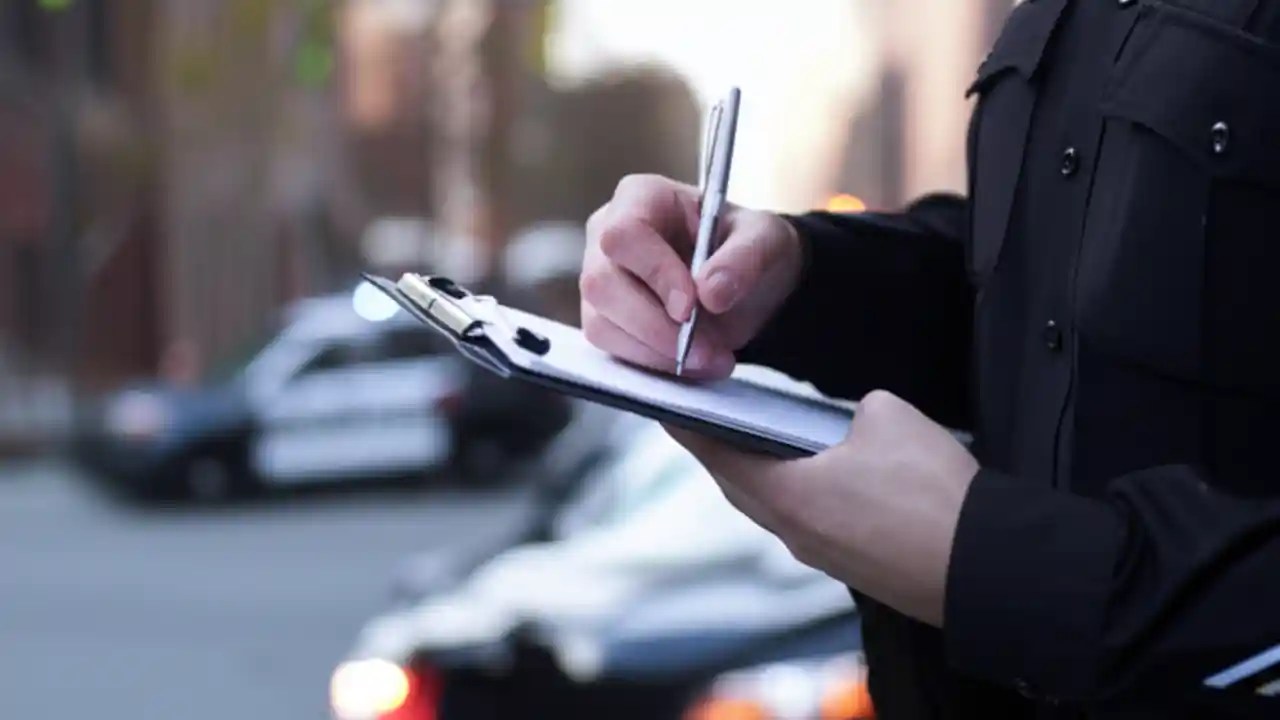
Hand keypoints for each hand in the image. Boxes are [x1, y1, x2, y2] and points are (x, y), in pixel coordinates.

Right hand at [580, 174, 803, 378]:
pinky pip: (611, 349)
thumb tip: (711, 292)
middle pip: (602, 284)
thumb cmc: (745, 247)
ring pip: (601, 323)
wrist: (743, 284)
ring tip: (711, 359)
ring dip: (657, 352)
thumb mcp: (765, 240)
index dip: (654, 273)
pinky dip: (653, 364)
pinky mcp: (603, 319)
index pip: (624, 234)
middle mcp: (606, 235)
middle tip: (707, 349)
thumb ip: (745, 258)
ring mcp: (600, 279)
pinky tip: (691, 363)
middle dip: (655, 325)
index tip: (691, 307)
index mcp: (641, 197)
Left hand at [668, 390, 978, 625]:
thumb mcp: (886, 417)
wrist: (986, 566)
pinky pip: (812, 522)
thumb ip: (853, 410)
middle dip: (722, 450)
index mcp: (784, 496)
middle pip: (740, 485)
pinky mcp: (854, 565)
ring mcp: (823, 555)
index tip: (666, 406)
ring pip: (776, 507)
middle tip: (709, 417)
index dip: (690, 426)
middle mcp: (792, 533)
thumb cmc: (928, 492)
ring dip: (762, 474)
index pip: (716, 454)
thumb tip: (853, 425)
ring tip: (761, 439)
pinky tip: (820, 473)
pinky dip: (801, 493)